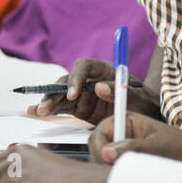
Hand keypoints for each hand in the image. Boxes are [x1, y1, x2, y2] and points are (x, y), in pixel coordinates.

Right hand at [29, 56, 159, 124]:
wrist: (147, 115)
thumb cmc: (145, 103)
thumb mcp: (139, 98)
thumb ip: (121, 92)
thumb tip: (99, 88)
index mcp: (104, 70)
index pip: (84, 67)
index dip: (75, 78)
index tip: (73, 94)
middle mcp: (90, 80)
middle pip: (67, 80)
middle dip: (55, 93)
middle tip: (47, 108)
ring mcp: (82, 94)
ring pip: (60, 94)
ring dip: (48, 102)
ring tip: (37, 112)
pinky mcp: (78, 108)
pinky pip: (61, 107)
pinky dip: (49, 109)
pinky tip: (34, 112)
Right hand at [89, 112, 181, 168]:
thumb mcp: (159, 146)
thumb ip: (133, 148)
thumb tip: (106, 153)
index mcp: (128, 120)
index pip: (100, 132)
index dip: (98, 148)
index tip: (106, 162)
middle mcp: (123, 132)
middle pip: (97, 146)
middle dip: (102, 160)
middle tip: (115, 174)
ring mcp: (124, 147)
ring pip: (103, 160)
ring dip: (109, 169)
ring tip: (125, 177)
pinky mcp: (128, 160)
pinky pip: (114, 168)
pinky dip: (116, 175)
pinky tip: (128, 181)